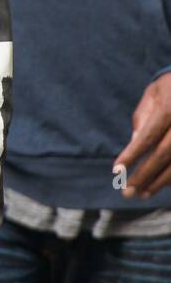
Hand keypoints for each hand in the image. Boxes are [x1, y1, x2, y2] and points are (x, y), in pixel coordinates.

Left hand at [115, 72, 170, 198]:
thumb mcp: (152, 96)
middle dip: (144, 175)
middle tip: (127, 192)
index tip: (116, 171)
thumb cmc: (169, 88)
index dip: (132, 155)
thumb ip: (143, 119)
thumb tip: (135, 142)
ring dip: (160, 182)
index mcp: (169, 109)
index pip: (147, 136)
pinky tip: (161, 185)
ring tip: (142, 193)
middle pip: (163, 154)